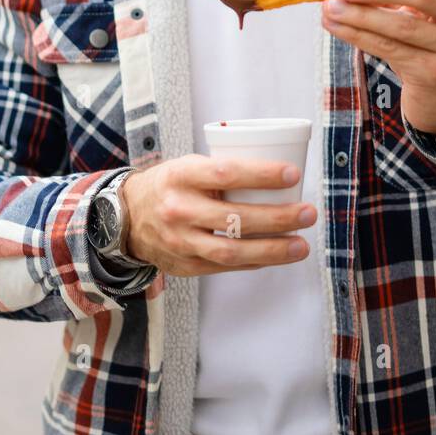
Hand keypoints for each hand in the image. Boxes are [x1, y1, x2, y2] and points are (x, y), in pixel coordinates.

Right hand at [119, 154, 316, 276]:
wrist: (127, 218)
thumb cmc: (170, 186)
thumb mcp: (188, 167)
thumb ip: (222, 172)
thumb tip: (277, 176)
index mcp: (181, 176)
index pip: (226, 173)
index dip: (262, 174)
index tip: (293, 173)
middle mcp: (178, 209)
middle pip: (235, 218)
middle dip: (279, 218)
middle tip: (308, 213)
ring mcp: (181, 242)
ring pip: (232, 251)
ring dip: (273, 250)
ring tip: (301, 246)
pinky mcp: (185, 266)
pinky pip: (226, 267)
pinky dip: (255, 262)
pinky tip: (277, 256)